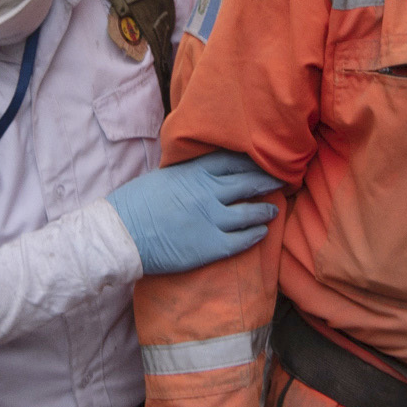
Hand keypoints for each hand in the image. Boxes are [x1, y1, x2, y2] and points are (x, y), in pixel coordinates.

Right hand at [105, 152, 279, 274]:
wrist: (122, 234)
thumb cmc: (137, 203)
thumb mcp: (165, 176)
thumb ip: (189, 172)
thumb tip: (203, 169)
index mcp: (196, 172)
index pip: (235, 161)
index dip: (255, 161)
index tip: (266, 161)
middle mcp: (210, 192)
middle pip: (250, 183)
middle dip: (269, 181)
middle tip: (284, 182)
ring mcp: (213, 219)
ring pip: (252, 212)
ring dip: (266, 210)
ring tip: (273, 210)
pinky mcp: (213, 245)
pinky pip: (244, 239)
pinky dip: (256, 234)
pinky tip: (261, 233)